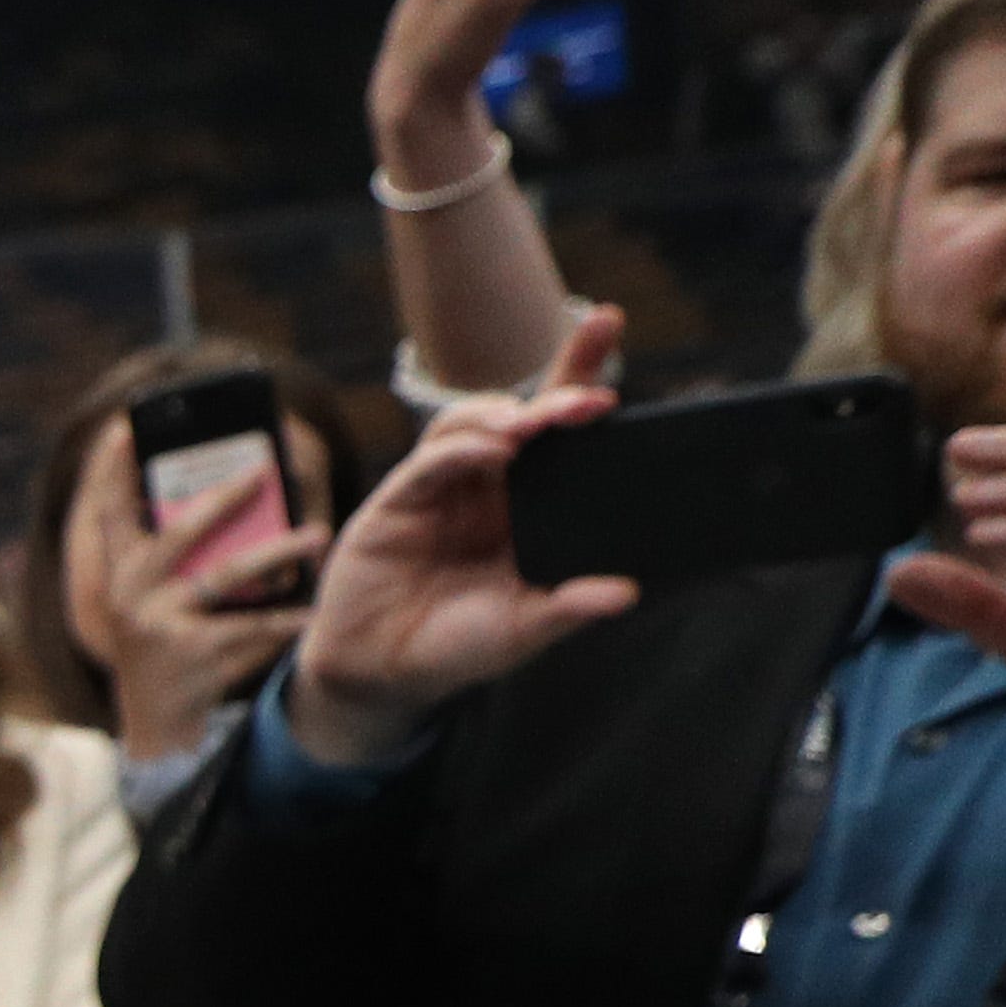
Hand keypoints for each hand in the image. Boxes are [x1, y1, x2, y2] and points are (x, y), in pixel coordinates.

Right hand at [65, 428, 320, 760]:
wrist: (156, 730)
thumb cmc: (169, 650)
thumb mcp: (157, 601)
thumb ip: (181, 560)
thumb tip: (241, 502)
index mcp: (121, 575)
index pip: (110, 513)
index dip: (112, 469)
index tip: (125, 426)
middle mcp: (131, 594)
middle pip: (179, 533)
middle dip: (224, 497)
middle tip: (263, 469)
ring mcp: (158, 625)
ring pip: (224, 576)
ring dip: (276, 552)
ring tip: (317, 535)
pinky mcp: (191, 656)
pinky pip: (251, 628)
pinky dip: (286, 619)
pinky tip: (313, 610)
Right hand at [286, 308, 642, 769]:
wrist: (381, 674)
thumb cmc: (455, 647)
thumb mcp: (522, 630)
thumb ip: (567, 608)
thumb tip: (625, 593)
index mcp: (525, 507)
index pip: (562, 436)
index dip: (581, 383)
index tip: (613, 331)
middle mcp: (486, 487)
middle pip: (523, 412)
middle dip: (560, 383)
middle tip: (592, 397)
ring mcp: (441, 489)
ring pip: (471, 424)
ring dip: (504, 417)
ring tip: (533, 427)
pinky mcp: (397, 501)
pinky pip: (430, 463)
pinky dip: (461, 450)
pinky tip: (491, 452)